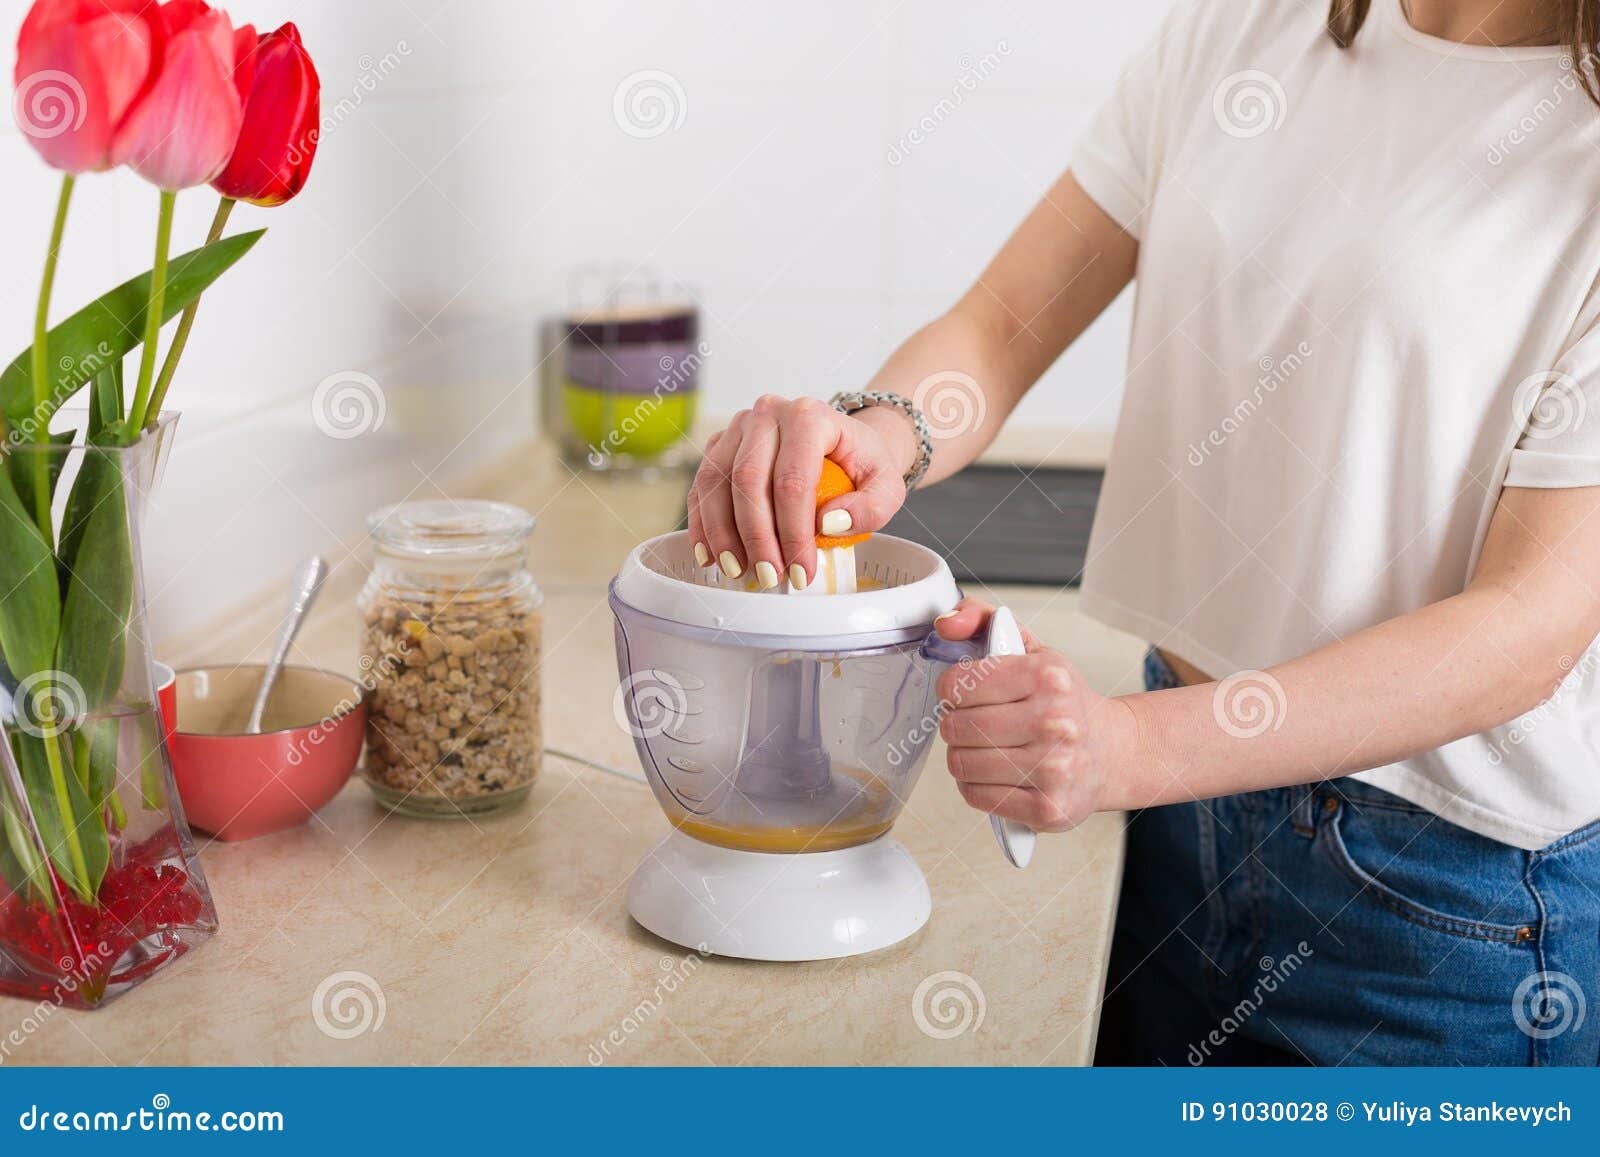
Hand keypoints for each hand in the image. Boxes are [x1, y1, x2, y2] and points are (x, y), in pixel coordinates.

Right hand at [686, 395, 915, 588]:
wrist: (844, 442)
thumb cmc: (862, 464)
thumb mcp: (887, 487)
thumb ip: (870, 508)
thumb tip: (830, 524)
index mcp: (809, 417)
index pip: (793, 479)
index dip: (793, 532)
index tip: (801, 571)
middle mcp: (768, 414)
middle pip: (749, 480)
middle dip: (756, 537)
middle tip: (769, 576)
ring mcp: (739, 427)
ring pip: (717, 482)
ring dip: (723, 534)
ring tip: (738, 570)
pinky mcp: (720, 444)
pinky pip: (702, 486)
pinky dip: (702, 523)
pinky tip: (711, 555)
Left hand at [934, 598, 1132, 832]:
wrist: (1111, 752)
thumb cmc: (1064, 701)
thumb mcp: (1029, 648)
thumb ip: (983, 620)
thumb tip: (945, 624)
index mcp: (1047, 676)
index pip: (956, 685)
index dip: (953, 691)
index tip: (968, 694)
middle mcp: (1054, 722)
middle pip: (955, 727)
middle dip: (957, 725)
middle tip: (979, 723)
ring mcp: (1053, 769)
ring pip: (960, 764)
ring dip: (965, 757)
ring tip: (990, 749)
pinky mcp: (1047, 809)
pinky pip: (977, 796)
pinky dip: (977, 787)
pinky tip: (998, 774)